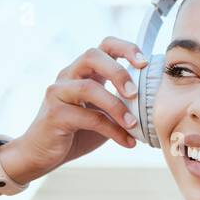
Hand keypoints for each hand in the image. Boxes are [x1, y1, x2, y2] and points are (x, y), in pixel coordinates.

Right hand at [4, 37, 148, 181]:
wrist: (42, 154)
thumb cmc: (77, 132)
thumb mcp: (105, 114)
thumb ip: (123, 105)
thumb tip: (157, 105)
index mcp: (84, 71)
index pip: (104, 46)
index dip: (125, 48)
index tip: (145, 63)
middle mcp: (69, 75)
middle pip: (92, 56)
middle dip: (118, 72)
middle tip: (134, 93)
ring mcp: (59, 93)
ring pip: (88, 87)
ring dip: (116, 106)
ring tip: (134, 124)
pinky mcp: (54, 114)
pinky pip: (88, 117)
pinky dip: (112, 130)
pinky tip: (127, 142)